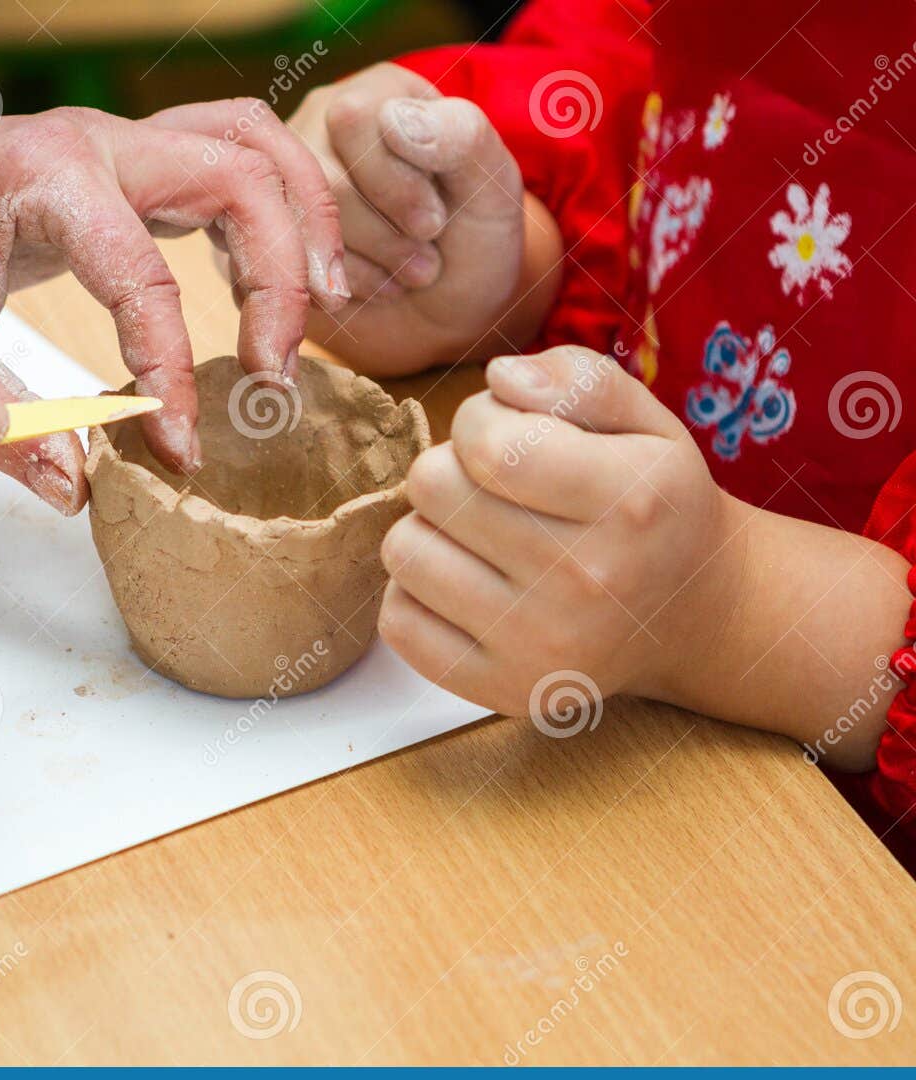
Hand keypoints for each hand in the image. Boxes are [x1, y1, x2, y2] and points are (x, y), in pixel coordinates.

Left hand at [0, 104, 347, 510]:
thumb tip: (76, 489)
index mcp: (44, 177)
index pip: (146, 280)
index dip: (173, 374)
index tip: (178, 448)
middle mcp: (95, 140)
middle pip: (240, 180)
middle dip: (277, 281)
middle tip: (273, 375)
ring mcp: (118, 137)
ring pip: (254, 144)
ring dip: (304, 221)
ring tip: (325, 307)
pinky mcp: (130, 156)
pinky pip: (235, 151)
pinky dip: (281, 201)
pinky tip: (291, 271)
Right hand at [285, 63, 558, 376]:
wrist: (446, 311)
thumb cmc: (473, 240)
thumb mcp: (491, 185)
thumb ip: (460, 137)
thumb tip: (394, 116)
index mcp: (376, 95)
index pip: (353, 120)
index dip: (395, 183)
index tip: (437, 222)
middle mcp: (317, 128)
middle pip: (322, 182)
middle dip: (384, 236)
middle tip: (426, 263)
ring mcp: (282, 185)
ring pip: (297, 228)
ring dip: (363, 269)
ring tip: (405, 277)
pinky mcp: (268, 239)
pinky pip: (280, 268)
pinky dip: (333, 292)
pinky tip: (368, 290)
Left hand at [378, 347, 737, 716]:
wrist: (691, 615)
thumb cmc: (653, 505)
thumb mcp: (647, 424)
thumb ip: (577, 381)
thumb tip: (500, 378)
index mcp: (629, 500)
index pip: (486, 444)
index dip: (476, 422)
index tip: (505, 434)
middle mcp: (586, 580)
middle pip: (432, 488)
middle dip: (451, 471)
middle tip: (494, 489)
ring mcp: (541, 645)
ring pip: (403, 551)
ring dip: (429, 530)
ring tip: (480, 535)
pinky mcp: (503, 690)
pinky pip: (398, 622)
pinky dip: (417, 593)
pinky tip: (466, 583)